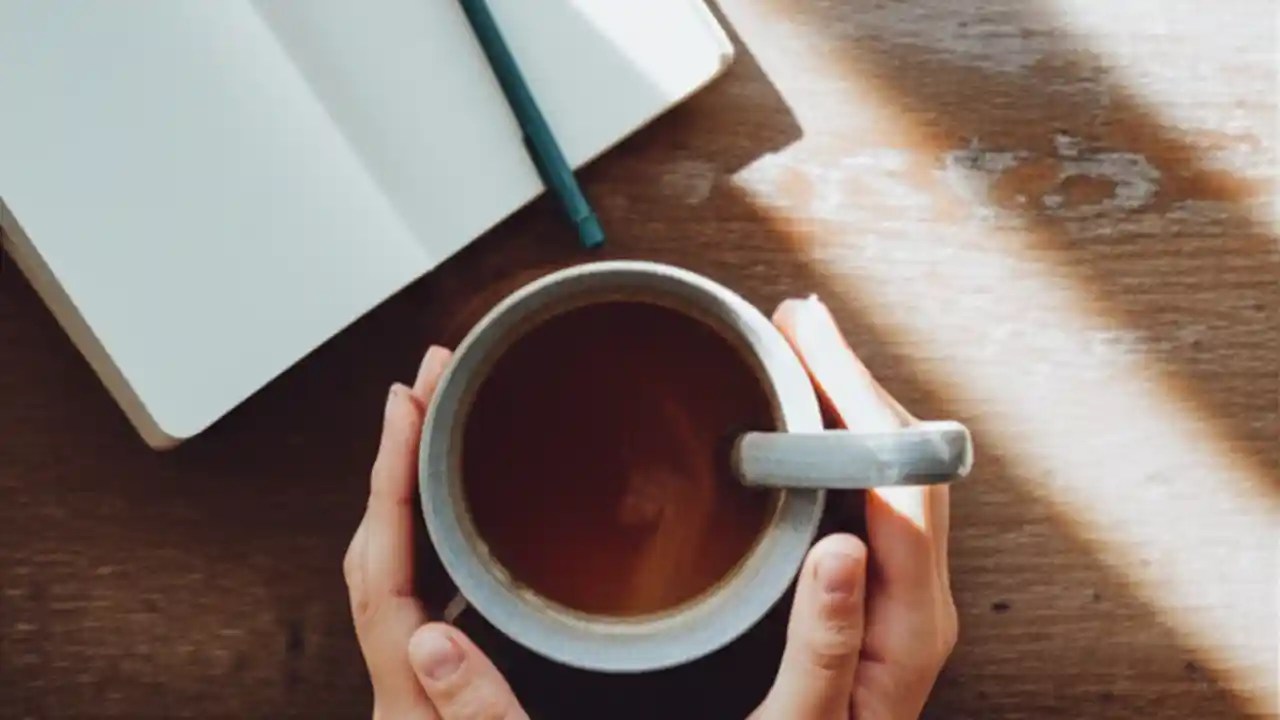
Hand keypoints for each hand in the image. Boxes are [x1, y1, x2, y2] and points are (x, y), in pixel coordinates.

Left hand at [344, 346, 529, 718]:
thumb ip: (477, 709)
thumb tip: (433, 639)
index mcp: (406, 701)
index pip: (383, 571)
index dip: (392, 478)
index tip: (407, 404)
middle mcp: (399, 683)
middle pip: (375, 552)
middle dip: (395, 458)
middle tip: (431, 384)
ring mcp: (413, 681)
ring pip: (392, 566)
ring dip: (411, 488)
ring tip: (441, 422)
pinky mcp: (438, 682)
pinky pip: (422, 587)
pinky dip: (434, 530)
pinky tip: (461, 513)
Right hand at [751, 297, 957, 719]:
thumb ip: (826, 649)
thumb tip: (838, 548)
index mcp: (914, 625)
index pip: (900, 478)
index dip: (856, 396)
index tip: (808, 338)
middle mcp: (919, 598)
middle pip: (902, 458)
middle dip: (850, 379)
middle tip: (793, 319)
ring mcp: (898, 593)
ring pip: (887, 468)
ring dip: (845, 401)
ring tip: (796, 349)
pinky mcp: (872, 593)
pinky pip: (864, 492)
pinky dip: (833, 440)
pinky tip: (798, 421)